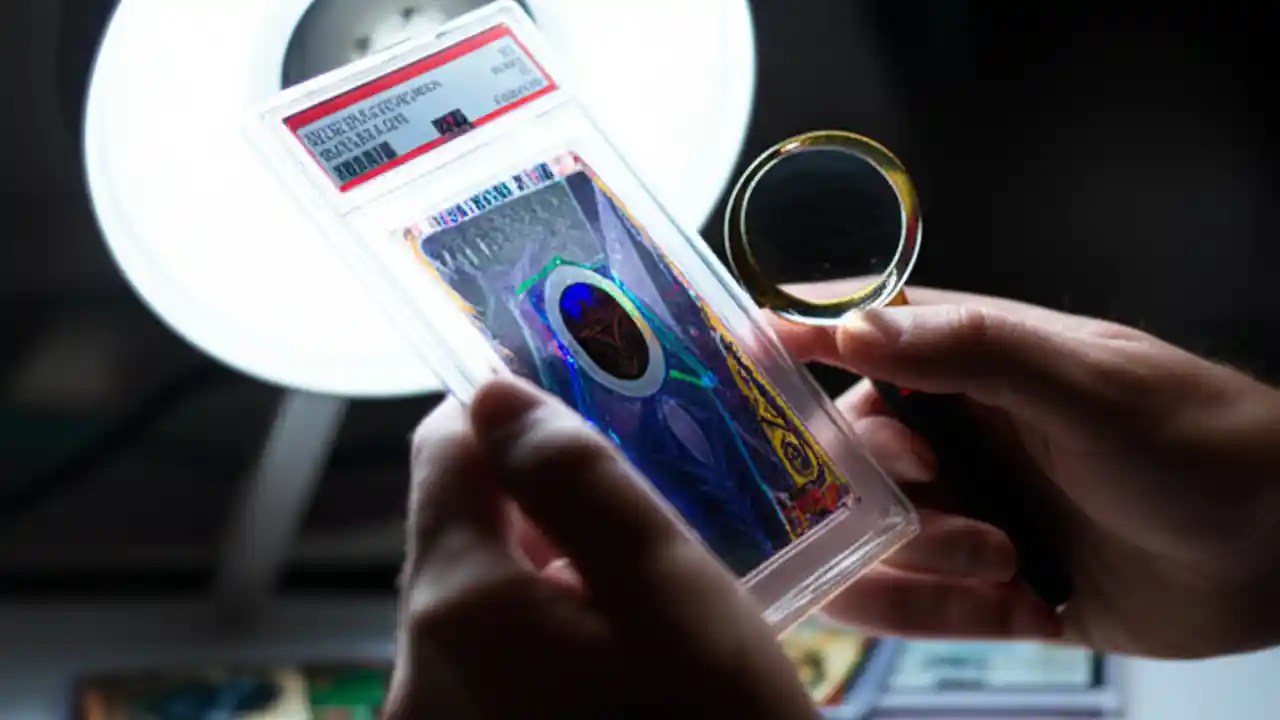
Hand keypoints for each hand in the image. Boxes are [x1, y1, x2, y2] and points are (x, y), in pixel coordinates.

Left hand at [385, 378, 816, 719]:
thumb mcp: (669, 590)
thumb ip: (578, 479)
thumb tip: (495, 393)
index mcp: (457, 609)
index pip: (442, 454)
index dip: (503, 409)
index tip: (574, 396)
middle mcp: (415, 676)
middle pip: (460, 535)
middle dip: (541, 500)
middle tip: (639, 489)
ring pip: (480, 606)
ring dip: (551, 572)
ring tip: (645, 574)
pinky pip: (491, 671)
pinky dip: (547, 639)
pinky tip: (625, 651)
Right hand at [773, 286, 1279, 658]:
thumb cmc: (1195, 441)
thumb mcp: (1084, 383)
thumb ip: (970, 348)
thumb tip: (851, 326)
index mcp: (975, 363)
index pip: (863, 343)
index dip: (800, 351)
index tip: (741, 361)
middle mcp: (964, 434)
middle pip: (856, 459)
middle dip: (878, 487)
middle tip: (935, 493)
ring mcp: (975, 511)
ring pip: (882, 539)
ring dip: (916, 560)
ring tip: (998, 563)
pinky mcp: (996, 587)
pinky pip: (922, 608)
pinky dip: (929, 614)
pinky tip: (983, 607)